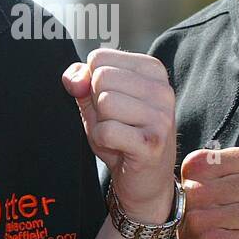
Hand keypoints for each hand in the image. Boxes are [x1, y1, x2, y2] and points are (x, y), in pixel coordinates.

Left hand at [62, 48, 176, 223]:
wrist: (144, 180)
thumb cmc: (122, 135)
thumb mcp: (96, 103)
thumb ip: (81, 81)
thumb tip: (76, 78)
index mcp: (152, 70)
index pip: (99, 57)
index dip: (92, 84)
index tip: (111, 104)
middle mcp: (162, 89)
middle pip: (101, 77)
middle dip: (96, 104)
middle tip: (114, 122)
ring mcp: (161, 116)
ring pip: (105, 102)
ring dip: (101, 123)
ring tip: (118, 134)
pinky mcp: (152, 142)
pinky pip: (107, 130)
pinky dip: (103, 140)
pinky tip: (119, 147)